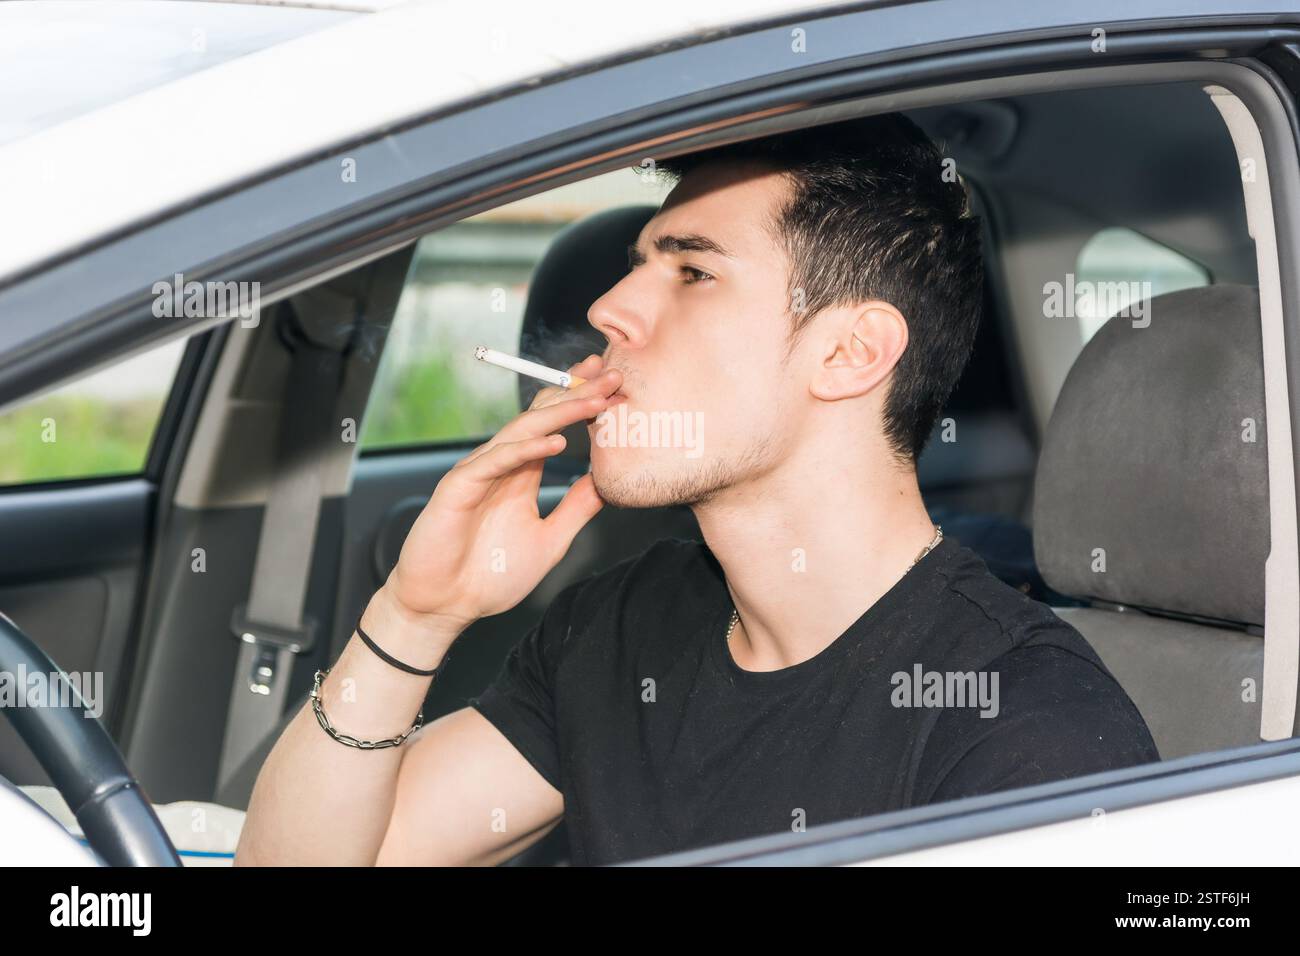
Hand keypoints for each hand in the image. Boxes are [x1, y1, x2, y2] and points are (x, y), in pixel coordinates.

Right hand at [380, 354, 619, 634]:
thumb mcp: (549, 541)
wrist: (445, 608)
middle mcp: (501, 466)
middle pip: (541, 417)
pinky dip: (525, 449)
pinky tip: (556, 442)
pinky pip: (495, 462)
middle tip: (611, 373)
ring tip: (593, 399)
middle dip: (576, 393)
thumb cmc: (489, 577)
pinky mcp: (458, 488)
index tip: (613, 386)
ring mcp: (479, 473)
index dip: (581, 404)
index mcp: (520, 474)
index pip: (553, 427)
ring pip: (521, 431)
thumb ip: (574, 509)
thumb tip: (605, 483)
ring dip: (559, 413)